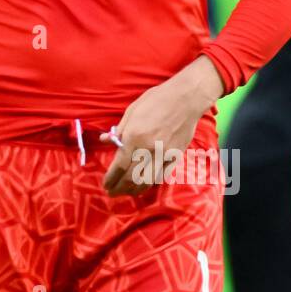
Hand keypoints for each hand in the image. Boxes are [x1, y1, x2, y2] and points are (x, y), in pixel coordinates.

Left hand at [101, 56, 222, 196]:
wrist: (185, 99)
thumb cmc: (155, 100)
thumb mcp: (131, 111)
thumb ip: (119, 130)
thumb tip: (105, 140)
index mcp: (134, 137)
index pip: (119, 166)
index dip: (111, 178)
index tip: (105, 184)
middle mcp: (147, 149)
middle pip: (131, 177)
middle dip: (119, 188)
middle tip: (112, 193)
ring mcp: (163, 154)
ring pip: (147, 181)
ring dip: (135, 190)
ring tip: (126, 192)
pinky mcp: (176, 156)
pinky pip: (162, 176)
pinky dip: (151, 183)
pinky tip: (144, 184)